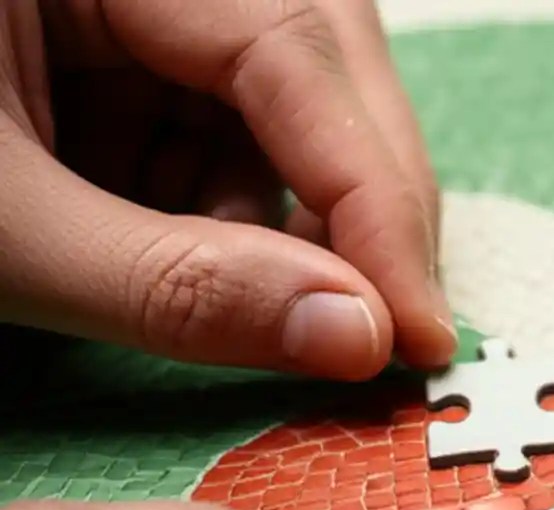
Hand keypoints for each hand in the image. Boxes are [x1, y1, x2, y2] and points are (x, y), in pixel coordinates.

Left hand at [0, 0, 454, 380]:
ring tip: (218, 287)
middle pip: (325, 66)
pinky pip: (234, 130)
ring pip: (293, 109)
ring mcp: (155, 5)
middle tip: (381, 331)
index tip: (415, 329)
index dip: (373, 197)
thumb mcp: (3, 232)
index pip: (298, 47)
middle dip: (354, 209)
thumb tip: (355, 337)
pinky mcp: (139, 50)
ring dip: (278, 216)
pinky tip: (175, 249)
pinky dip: (226, 211)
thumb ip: (175, 284)